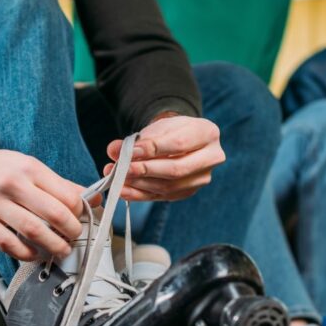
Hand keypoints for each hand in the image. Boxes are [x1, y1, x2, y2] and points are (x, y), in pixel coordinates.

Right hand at [0, 134, 85, 260]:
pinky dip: (26, 253)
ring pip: (34, 231)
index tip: (82, 220)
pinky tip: (33, 254)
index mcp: (28, 168)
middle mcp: (13, 184)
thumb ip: (56, 183)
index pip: (67, 194)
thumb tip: (91, 196)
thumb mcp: (23, 165)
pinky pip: (9, 243)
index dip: (80, 212)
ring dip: (53, 246)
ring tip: (60, 251)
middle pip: (55, 214)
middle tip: (74, 239)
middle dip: (72, 232)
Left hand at [103, 114, 224, 201]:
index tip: (129, 151)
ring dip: (140, 184)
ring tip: (117, 178)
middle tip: (122, 169)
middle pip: (177, 169)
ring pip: (169, 186)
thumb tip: (114, 150)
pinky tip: (122, 190)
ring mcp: (201, 179)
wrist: (181, 141)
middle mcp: (211, 158)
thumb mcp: (156, 128)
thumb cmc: (170, 131)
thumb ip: (136, 139)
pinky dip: (139, 195)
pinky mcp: (188, 192)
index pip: (179, 144)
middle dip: (146, 170)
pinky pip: (162, 197)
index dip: (153, 149)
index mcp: (208, 133)